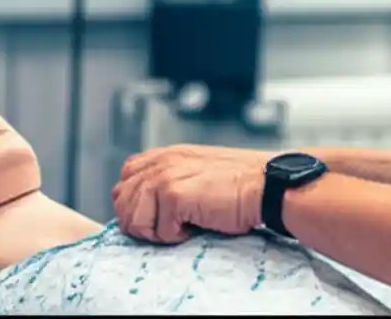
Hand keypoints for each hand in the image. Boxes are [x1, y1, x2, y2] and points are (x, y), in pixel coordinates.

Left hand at [111, 144, 270, 243]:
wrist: (267, 186)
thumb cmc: (241, 184)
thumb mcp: (199, 171)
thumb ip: (172, 177)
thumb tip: (150, 205)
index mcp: (166, 154)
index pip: (126, 178)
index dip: (135, 202)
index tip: (155, 216)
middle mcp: (162, 162)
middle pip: (123, 200)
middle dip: (140, 221)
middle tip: (169, 227)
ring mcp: (166, 176)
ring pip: (133, 218)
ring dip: (156, 231)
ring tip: (183, 227)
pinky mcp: (174, 194)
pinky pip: (158, 229)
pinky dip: (175, 236)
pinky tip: (196, 226)